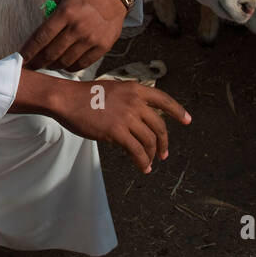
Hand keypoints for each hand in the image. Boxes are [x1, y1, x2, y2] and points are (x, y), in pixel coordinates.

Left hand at [19, 0, 128, 72]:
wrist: (114, 2)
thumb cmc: (85, 0)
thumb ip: (50, 11)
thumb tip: (38, 29)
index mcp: (66, 13)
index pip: (41, 37)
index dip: (29, 50)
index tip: (21, 59)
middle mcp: (77, 27)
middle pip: (51, 52)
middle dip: (38, 62)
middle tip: (31, 66)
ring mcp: (90, 39)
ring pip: (65, 61)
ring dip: (52, 66)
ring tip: (47, 65)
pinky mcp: (102, 48)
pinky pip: (80, 64)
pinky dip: (69, 67)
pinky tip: (64, 65)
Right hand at [57, 79, 190, 172]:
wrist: (67, 99)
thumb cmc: (85, 96)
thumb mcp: (113, 90)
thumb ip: (128, 100)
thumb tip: (138, 119)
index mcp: (135, 89)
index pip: (164, 99)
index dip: (178, 111)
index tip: (187, 121)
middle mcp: (135, 102)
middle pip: (159, 125)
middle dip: (164, 142)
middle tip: (163, 153)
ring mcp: (127, 117)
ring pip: (149, 140)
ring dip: (152, 154)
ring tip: (150, 163)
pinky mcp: (117, 132)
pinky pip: (137, 151)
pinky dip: (142, 161)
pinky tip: (142, 167)